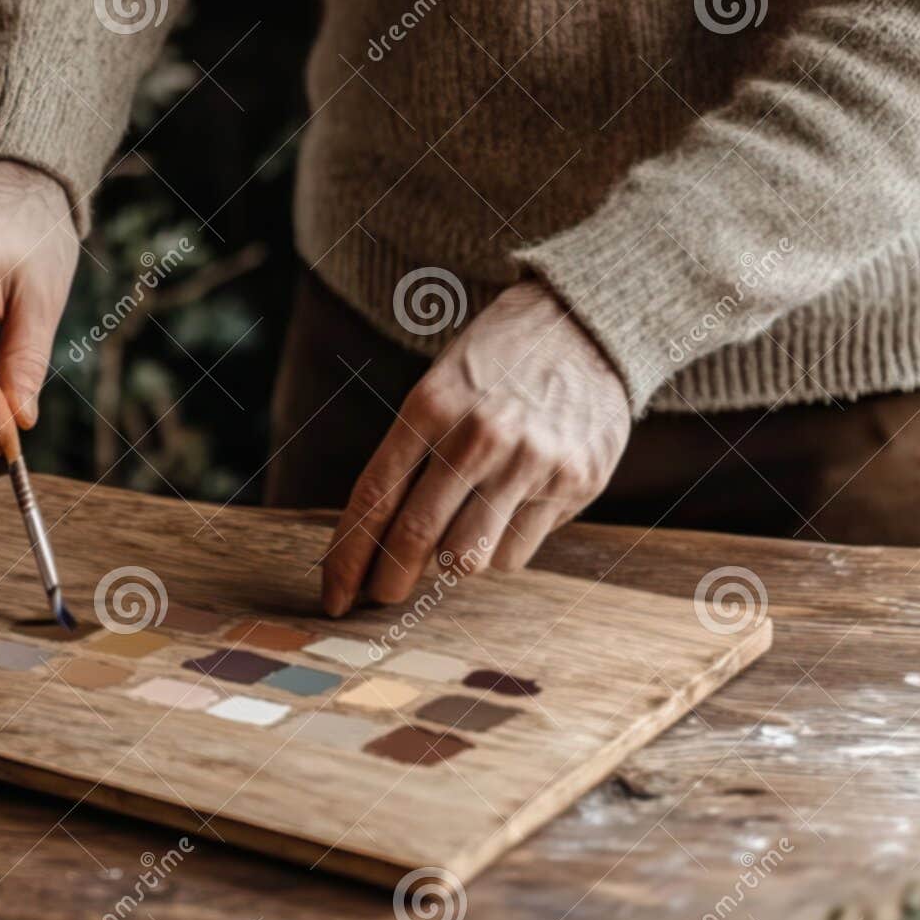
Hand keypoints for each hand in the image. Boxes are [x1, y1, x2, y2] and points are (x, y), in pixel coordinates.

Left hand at [321, 281, 630, 614]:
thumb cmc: (497, 363)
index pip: (375, 497)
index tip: (336, 597)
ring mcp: (531, 461)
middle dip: (390, 580)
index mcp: (431, 406)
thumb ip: (412, 459)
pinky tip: (510, 511)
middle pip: (417, 539)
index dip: (349, 557)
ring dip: (452, 561)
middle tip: (384, 592)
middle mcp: (479, 435)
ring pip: (468, 558)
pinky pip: (516, 551)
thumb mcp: (440, 389)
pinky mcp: (574, 481)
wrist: (584, 323)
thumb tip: (380, 546)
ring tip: (457, 533)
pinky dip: (501, 547)